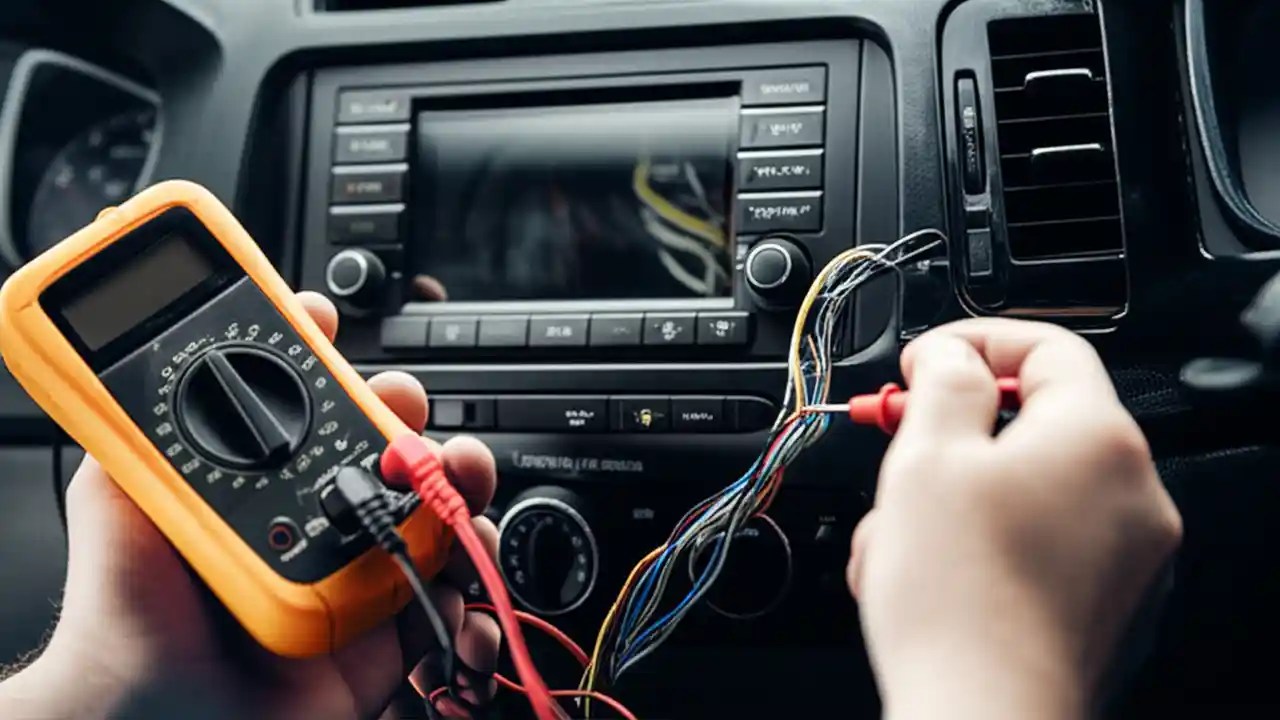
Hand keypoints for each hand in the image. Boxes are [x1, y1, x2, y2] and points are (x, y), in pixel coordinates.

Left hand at [0, 292, 499, 719]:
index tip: (324, 320)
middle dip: (406, 411)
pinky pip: (449, 589)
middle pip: (379, 442)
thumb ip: (136, 442)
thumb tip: (144, 368)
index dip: (320, 355)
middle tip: (401, 407)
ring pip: (431, 505)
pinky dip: (468, 572)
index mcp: (255, 483)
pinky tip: (450, 565)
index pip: (297, 401)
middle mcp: (311, 518)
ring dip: (458, 477)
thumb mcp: (116, 513)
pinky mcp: (389, 627)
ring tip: (456, 474)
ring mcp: (355, 570)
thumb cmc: (128, 629)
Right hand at [847, 319, 1181, 719]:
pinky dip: (984, 547)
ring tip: (898, 542)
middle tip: (898, 453)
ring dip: (954, 500)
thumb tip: (955, 357)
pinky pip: (1039, 547)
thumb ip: (946, 381)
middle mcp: (1134, 493)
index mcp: (1099, 438)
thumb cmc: (959, 597)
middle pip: (1033, 425)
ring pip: (1024, 492)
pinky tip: (928, 579)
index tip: (922, 365)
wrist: (984, 718)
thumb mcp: (927, 455)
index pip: (1047, 345)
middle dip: (951, 437)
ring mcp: (1131, 558)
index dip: (972, 340)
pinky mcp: (1110, 608)